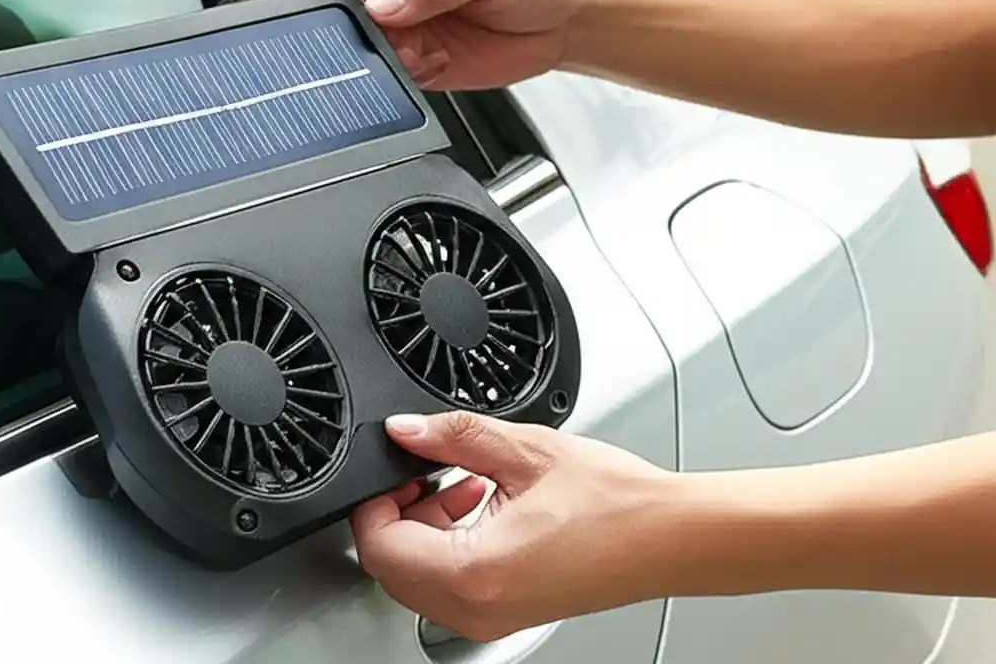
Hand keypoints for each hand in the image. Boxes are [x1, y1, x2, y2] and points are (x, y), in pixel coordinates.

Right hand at [263, 0, 577, 89]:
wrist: (565, 20)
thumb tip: (385, 4)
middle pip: (333, 0)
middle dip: (325, 18)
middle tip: (351, 29)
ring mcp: (400, 29)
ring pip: (351, 45)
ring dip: (364, 55)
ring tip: (406, 50)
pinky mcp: (414, 65)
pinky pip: (384, 78)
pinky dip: (396, 79)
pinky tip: (427, 64)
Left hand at [350, 411, 675, 640]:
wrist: (672, 537)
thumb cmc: (617, 503)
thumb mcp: (525, 450)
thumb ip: (453, 436)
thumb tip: (406, 429)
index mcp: (473, 572)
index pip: (379, 545)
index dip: (375, 500)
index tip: (395, 467)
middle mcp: (475, 608)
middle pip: (392, 566)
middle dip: (399, 513)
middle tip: (426, 471)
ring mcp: (489, 618)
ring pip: (416, 578)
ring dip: (424, 528)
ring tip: (464, 484)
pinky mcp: (505, 614)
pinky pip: (447, 585)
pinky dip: (447, 546)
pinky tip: (482, 506)